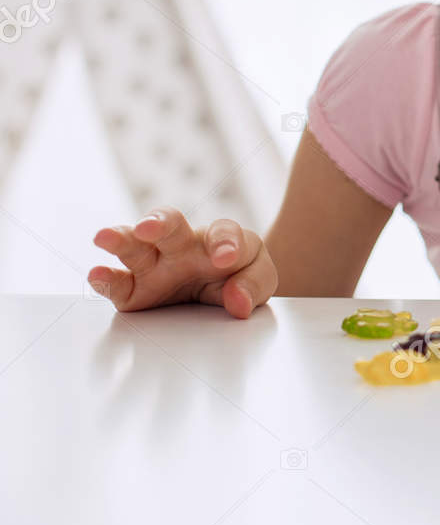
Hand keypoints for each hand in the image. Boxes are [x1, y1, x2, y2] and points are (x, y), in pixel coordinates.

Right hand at [87, 206, 276, 318]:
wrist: (222, 289)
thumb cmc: (240, 275)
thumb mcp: (258, 277)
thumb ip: (254, 284)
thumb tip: (236, 301)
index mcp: (218, 239)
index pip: (223, 232)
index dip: (225, 243)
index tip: (226, 258)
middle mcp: (182, 247)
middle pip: (169, 226)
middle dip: (158, 223)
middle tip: (149, 227)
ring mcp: (154, 265)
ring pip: (134, 246)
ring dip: (119, 239)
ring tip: (104, 237)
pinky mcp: (133, 289)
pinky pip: (116, 282)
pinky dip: (105, 278)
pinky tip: (96, 274)